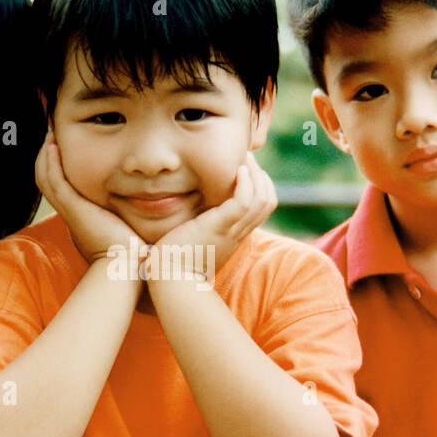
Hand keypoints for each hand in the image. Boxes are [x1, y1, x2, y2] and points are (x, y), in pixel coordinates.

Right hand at [35, 132, 140, 267]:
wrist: (126, 266)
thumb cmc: (132, 254)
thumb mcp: (125, 231)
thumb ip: (126, 219)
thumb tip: (138, 217)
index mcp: (80, 219)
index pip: (61, 190)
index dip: (57, 170)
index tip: (62, 152)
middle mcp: (70, 215)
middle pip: (47, 182)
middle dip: (47, 159)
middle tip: (51, 138)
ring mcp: (69, 212)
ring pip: (46, 180)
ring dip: (45, 157)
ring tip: (50, 137)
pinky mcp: (73, 209)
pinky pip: (55, 181)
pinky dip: (51, 163)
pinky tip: (53, 147)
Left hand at [148, 153, 275, 279]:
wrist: (168, 279)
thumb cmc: (176, 260)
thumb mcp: (196, 239)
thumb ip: (202, 225)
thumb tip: (194, 211)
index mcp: (235, 234)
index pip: (263, 207)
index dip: (260, 185)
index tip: (245, 168)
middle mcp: (238, 233)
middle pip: (268, 200)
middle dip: (261, 175)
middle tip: (245, 157)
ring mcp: (230, 231)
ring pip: (261, 199)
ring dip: (255, 174)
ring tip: (243, 158)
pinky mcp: (218, 227)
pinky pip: (243, 202)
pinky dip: (245, 184)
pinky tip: (238, 170)